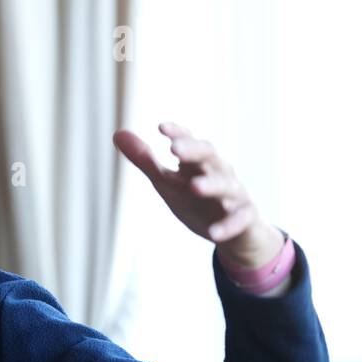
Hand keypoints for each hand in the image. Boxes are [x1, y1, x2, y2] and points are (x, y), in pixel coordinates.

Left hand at [113, 121, 283, 268]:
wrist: (233, 232)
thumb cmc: (195, 200)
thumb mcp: (167, 181)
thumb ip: (144, 159)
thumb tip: (117, 132)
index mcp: (198, 163)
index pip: (189, 142)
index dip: (178, 134)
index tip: (161, 128)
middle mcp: (219, 173)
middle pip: (210, 157)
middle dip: (194, 152)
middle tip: (175, 150)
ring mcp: (234, 196)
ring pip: (227, 186)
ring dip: (212, 185)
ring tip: (194, 186)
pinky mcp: (244, 219)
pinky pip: (238, 221)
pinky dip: (227, 226)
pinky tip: (213, 233)